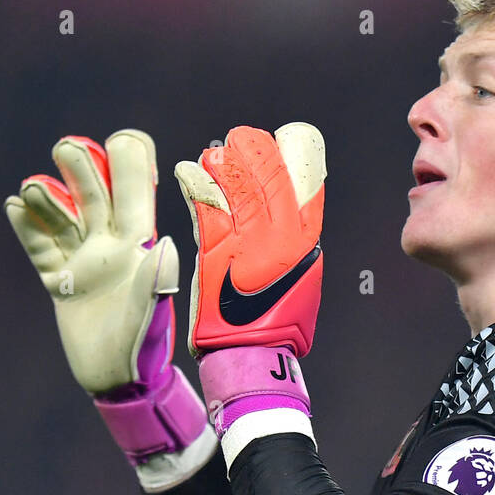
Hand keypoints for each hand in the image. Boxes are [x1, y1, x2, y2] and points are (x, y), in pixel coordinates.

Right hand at [4, 130, 177, 393]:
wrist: (117, 381)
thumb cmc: (143, 348)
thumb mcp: (153, 313)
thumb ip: (157, 280)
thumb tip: (163, 246)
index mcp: (139, 247)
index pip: (135, 196)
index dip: (131, 167)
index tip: (122, 140)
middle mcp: (110, 249)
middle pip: (94, 198)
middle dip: (81, 171)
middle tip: (66, 148)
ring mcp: (83, 263)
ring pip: (62, 219)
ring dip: (48, 198)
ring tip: (33, 188)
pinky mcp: (60, 283)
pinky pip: (41, 248)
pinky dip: (28, 228)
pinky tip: (16, 206)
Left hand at [174, 123, 324, 359]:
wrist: (253, 353)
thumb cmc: (277, 320)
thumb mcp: (301, 277)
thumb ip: (293, 242)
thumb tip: (290, 213)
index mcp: (305, 241)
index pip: (307, 182)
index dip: (297, 154)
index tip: (285, 140)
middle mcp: (280, 237)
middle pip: (269, 176)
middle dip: (254, 151)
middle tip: (242, 140)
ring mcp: (247, 242)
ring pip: (235, 186)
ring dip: (223, 164)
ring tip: (215, 157)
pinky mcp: (215, 252)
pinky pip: (204, 207)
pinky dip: (195, 184)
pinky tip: (188, 171)